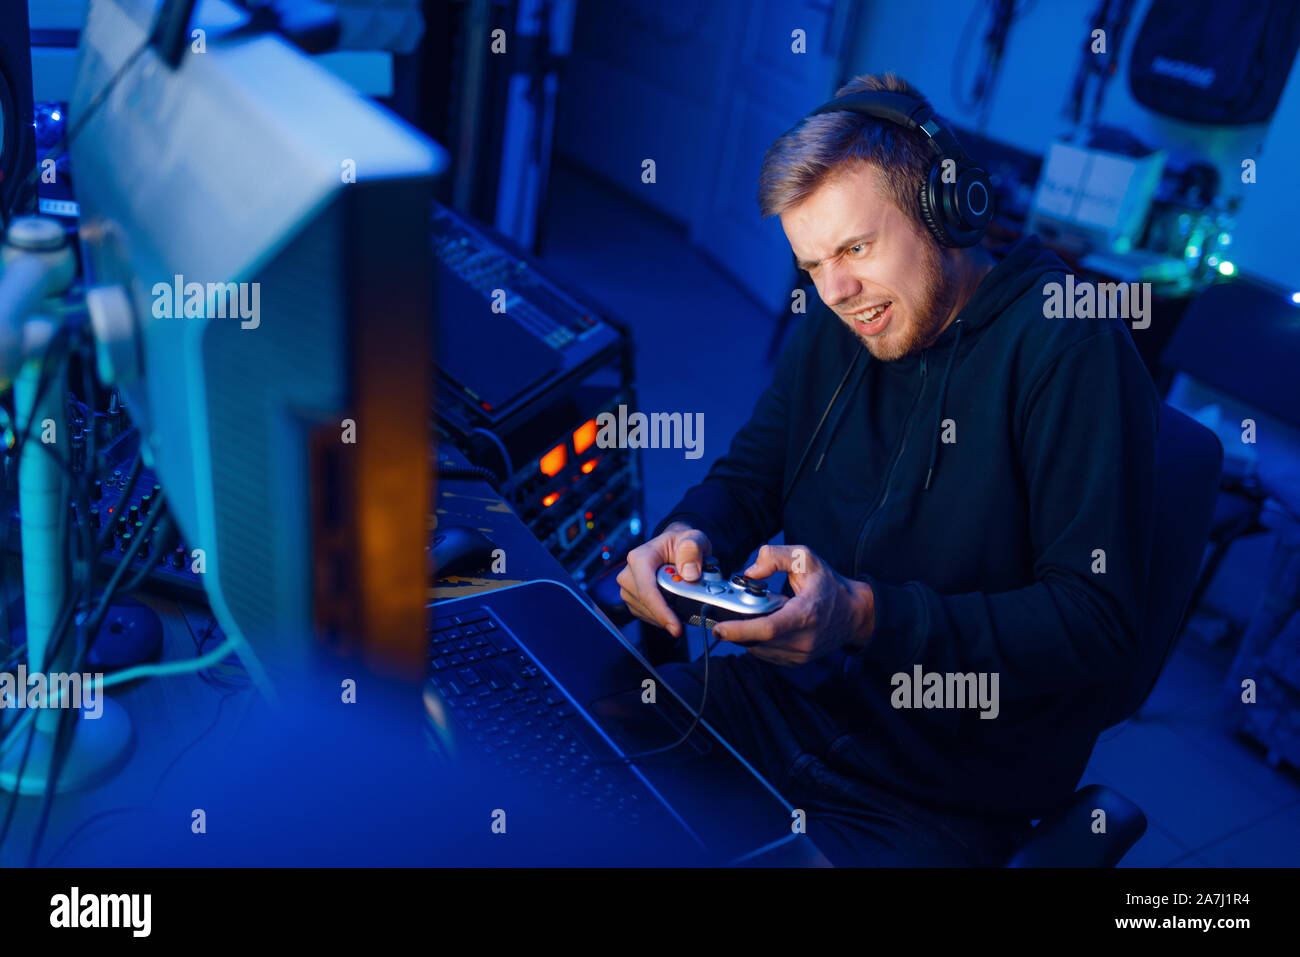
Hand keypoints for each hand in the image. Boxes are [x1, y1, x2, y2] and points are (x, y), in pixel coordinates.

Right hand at [617, 522, 711, 638]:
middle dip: (669, 612)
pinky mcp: (633, 600)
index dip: (661, 611)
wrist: (674, 546)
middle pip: (647, 605)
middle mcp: (629, 573)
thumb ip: (693, 550)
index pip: (646, 590)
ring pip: (647, 613)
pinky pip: (647, 616)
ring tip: (683, 602)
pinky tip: (673, 607)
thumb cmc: (680, 542)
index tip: (676, 627)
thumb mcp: (693, 538)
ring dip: (667, 614)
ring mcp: (629, 588)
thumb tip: (689, 574)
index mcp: (640, 557)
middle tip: (691, 609)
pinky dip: (662, 616)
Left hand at [713, 544, 874, 665]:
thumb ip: (775, 556)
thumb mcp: (805, 559)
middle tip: (724, 615)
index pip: (768, 628)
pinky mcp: (798, 661)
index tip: (719, 628)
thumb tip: (750, 572)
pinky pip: (767, 655)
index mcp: (806, 613)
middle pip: (758, 641)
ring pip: (759, 650)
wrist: (854, 614)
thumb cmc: (828, 585)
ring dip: (746, 635)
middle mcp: (804, 639)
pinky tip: (761, 627)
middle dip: (736, 629)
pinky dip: (757, 642)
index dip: (740, 630)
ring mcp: (801, 654)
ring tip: (751, 616)